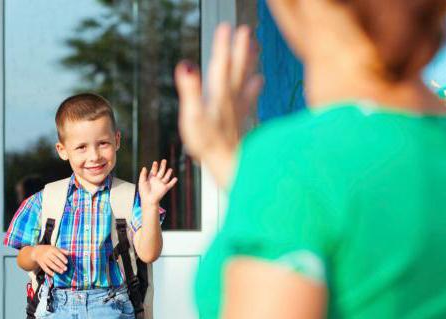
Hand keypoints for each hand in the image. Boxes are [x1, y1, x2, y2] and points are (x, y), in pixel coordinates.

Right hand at [31, 245, 68, 275]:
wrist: (36, 251)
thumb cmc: (48, 250)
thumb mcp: (54, 248)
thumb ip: (62, 250)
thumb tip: (69, 253)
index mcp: (51, 249)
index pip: (58, 253)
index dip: (62, 258)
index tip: (67, 262)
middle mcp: (47, 254)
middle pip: (54, 260)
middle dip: (60, 264)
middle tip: (66, 269)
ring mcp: (43, 259)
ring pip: (50, 264)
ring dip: (56, 269)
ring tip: (62, 272)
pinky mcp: (41, 264)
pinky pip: (45, 268)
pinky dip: (49, 272)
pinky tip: (54, 274)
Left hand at [138, 159, 177, 205]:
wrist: (148, 200)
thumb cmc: (144, 192)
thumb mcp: (141, 182)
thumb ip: (143, 175)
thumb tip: (144, 167)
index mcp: (151, 179)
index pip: (154, 170)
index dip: (155, 166)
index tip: (155, 162)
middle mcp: (157, 180)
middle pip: (161, 171)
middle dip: (163, 166)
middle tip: (164, 160)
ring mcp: (161, 184)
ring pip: (166, 177)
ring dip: (168, 173)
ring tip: (170, 169)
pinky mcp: (165, 188)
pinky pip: (170, 184)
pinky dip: (173, 182)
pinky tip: (175, 178)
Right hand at [174, 24, 261, 160]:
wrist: (228, 165)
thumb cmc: (208, 144)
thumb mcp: (192, 117)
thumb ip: (190, 90)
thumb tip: (185, 65)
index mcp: (218, 95)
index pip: (220, 64)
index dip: (222, 45)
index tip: (226, 27)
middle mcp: (231, 99)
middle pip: (237, 68)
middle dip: (240, 48)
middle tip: (245, 29)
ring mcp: (237, 109)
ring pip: (246, 78)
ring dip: (250, 61)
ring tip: (256, 45)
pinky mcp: (240, 119)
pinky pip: (250, 97)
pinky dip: (255, 87)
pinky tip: (260, 79)